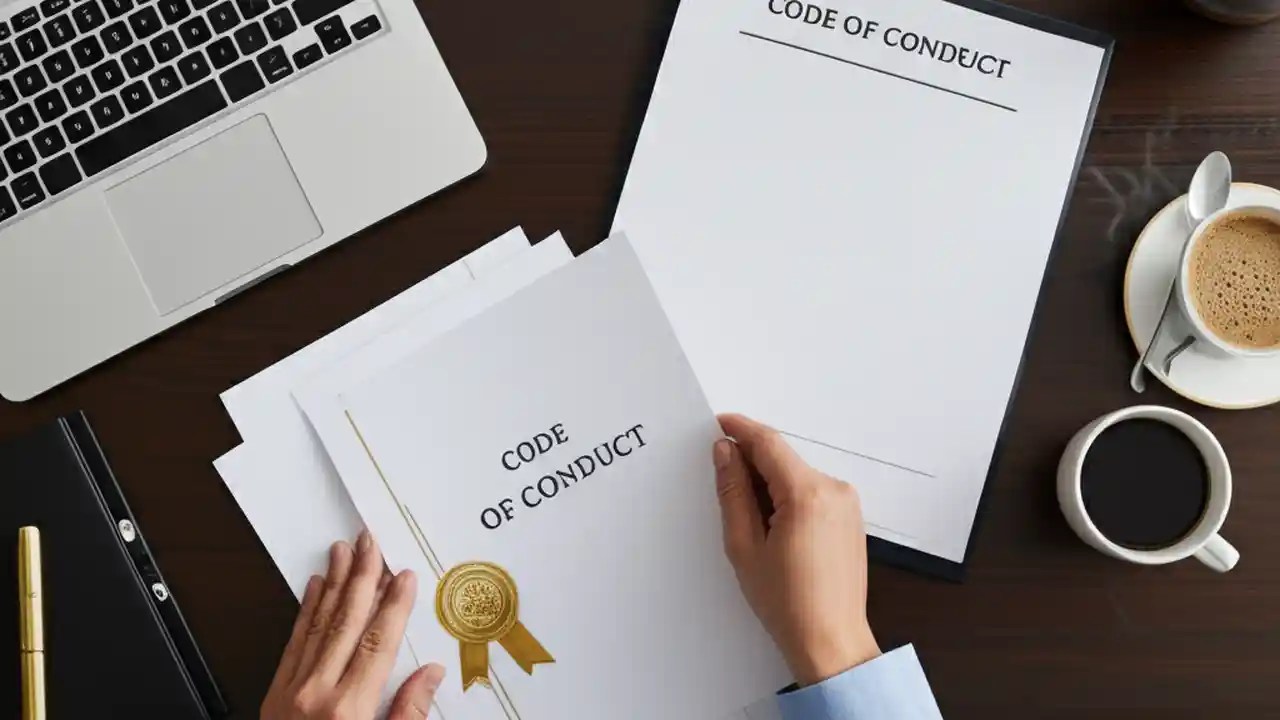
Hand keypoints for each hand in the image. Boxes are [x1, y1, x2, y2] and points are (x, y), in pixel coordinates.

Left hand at [261, 532, 445, 718]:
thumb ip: (408, 715)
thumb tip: (430, 674)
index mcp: (349, 711)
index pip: (378, 642)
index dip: (394, 605)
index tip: (405, 576)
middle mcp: (316, 695)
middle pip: (345, 622)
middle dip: (361, 577)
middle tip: (370, 542)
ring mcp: (290, 693)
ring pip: (317, 624)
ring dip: (333, 584)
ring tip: (343, 552)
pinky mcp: (273, 696)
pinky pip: (293, 642)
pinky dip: (305, 611)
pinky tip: (313, 589)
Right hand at [714, 414, 880, 685]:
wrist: (832, 641)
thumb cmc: (787, 602)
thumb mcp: (745, 545)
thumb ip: (733, 492)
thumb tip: (725, 452)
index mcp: (808, 494)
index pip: (768, 443)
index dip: (740, 429)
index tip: (718, 424)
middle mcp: (834, 489)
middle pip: (784, 458)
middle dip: (752, 461)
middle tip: (722, 478)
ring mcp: (848, 502)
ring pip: (798, 474)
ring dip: (771, 481)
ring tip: (749, 517)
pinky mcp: (852, 516)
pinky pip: (814, 491)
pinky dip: (790, 496)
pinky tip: (775, 526)